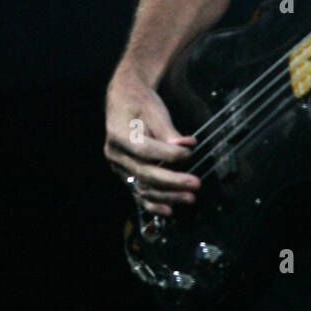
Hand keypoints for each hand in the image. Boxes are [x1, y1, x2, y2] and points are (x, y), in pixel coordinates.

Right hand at [104, 67, 200, 217]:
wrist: (124, 100)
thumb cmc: (140, 103)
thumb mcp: (155, 111)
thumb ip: (169, 133)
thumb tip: (186, 145)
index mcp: (119, 135)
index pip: (146, 150)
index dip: (168, 155)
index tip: (189, 152)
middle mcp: (115, 154)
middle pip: (144, 173)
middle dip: (172, 181)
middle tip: (195, 184)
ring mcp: (119, 167)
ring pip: (142, 187)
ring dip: (167, 195)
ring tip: (190, 197)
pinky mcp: (126, 174)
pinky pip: (138, 192)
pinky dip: (153, 203)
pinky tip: (170, 210)